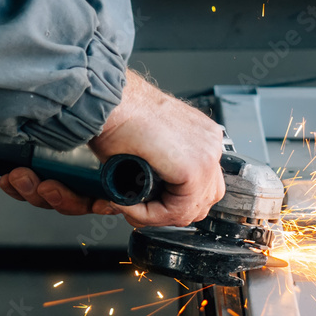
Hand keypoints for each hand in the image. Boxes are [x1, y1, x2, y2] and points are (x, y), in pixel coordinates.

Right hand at [0, 71, 225, 226]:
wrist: (106, 99)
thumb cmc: (118, 114)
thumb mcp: (150, 144)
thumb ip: (162, 166)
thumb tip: (160, 193)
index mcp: (202, 136)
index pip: (204, 185)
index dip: (173, 202)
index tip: (145, 203)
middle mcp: (210, 143)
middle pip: (204, 199)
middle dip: (169, 212)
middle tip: (138, 209)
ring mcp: (207, 155)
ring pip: (192, 208)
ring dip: (159, 215)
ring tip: (132, 207)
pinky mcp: (194, 167)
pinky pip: (179, 209)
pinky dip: (153, 215)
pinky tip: (131, 205)